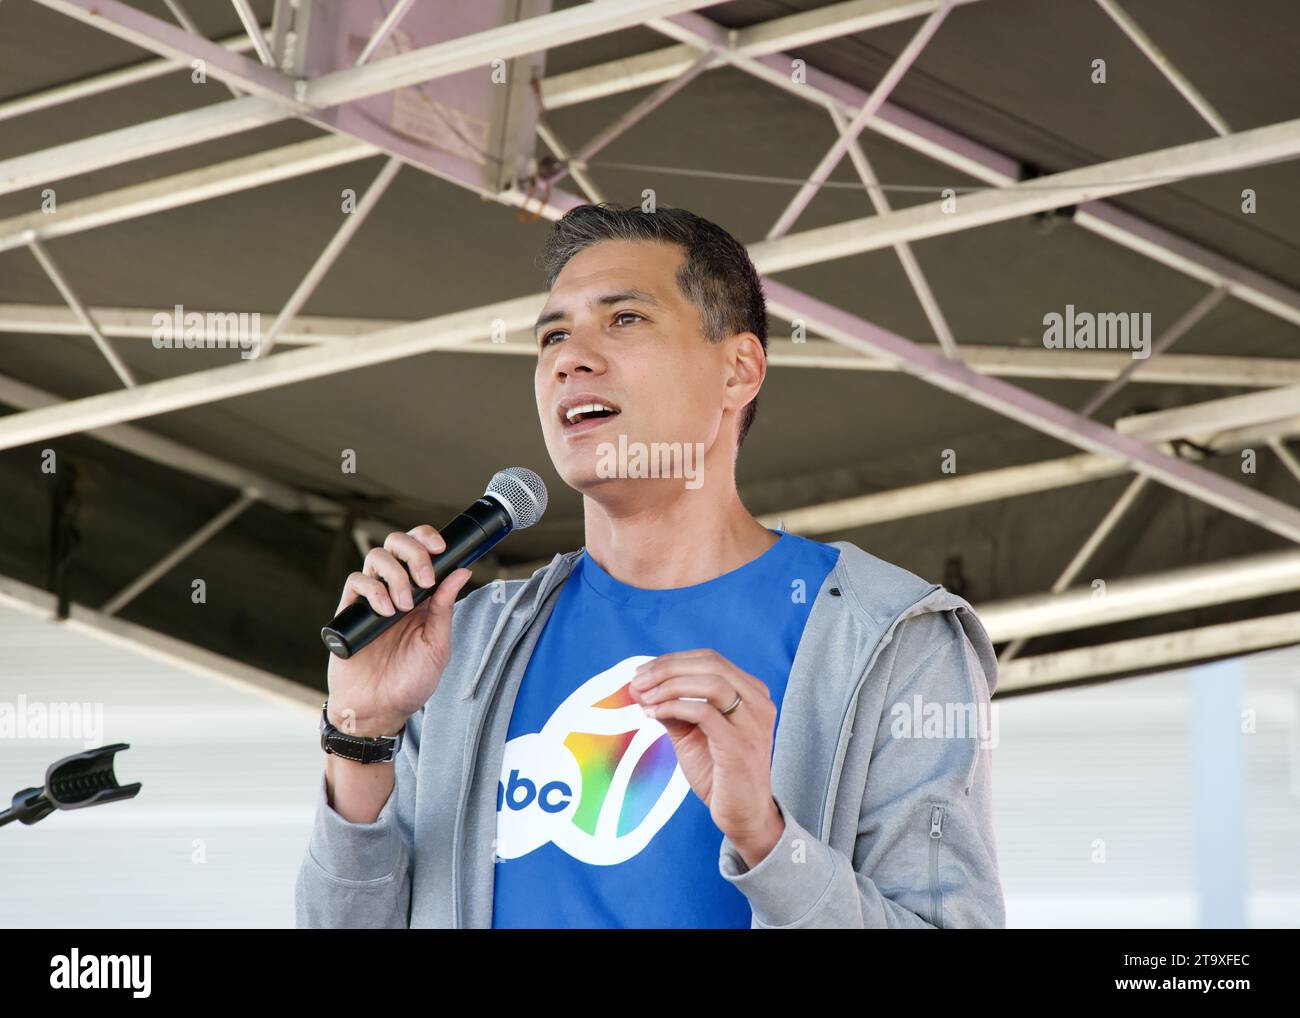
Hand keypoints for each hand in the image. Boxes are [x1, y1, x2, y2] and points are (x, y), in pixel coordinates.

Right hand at [325, 525, 473, 737]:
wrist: (378, 709)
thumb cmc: (410, 682)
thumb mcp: (437, 645)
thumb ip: (445, 608)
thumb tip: (462, 571)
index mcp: (422, 595)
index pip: (422, 550)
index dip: (428, 539)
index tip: (441, 547)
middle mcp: (396, 590)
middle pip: (396, 544)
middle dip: (413, 552)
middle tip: (424, 580)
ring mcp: (372, 598)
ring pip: (376, 557)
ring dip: (394, 574)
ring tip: (402, 607)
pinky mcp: (350, 611)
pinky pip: (356, 582)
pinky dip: (372, 589)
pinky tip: (384, 611)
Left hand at [627, 649, 784, 866]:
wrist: (744, 815)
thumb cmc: (720, 773)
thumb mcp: (692, 734)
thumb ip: (672, 708)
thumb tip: (640, 687)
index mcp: (751, 693)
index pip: (710, 659)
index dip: (672, 661)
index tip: (641, 673)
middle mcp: (758, 703)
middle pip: (711, 664)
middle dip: (667, 668)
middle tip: (637, 682)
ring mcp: (753, 724)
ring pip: (710, 683)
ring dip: (669, 685)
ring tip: (644, 697)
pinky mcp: (740, 746)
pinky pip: (704, 713)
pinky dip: (674, 708)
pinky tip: (654, 715)